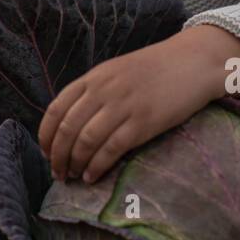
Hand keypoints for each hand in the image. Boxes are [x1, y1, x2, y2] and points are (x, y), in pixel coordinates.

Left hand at [37, 25, 239, 183]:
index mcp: (94, 77)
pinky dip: (97, 166)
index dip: (46, 135)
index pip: (57, 108)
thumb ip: (94, 91)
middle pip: (68, 128)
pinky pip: (111, 149)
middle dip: (58, 155)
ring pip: (86, 141)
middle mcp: (104, 90)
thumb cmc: (155, 69)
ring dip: (75, 164)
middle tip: (58, 173)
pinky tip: (93, 176)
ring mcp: (123, 106)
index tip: (46, 152)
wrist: (193, 62)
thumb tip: (71, 123)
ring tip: (74, 177)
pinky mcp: (143, 123)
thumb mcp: (116, 72)